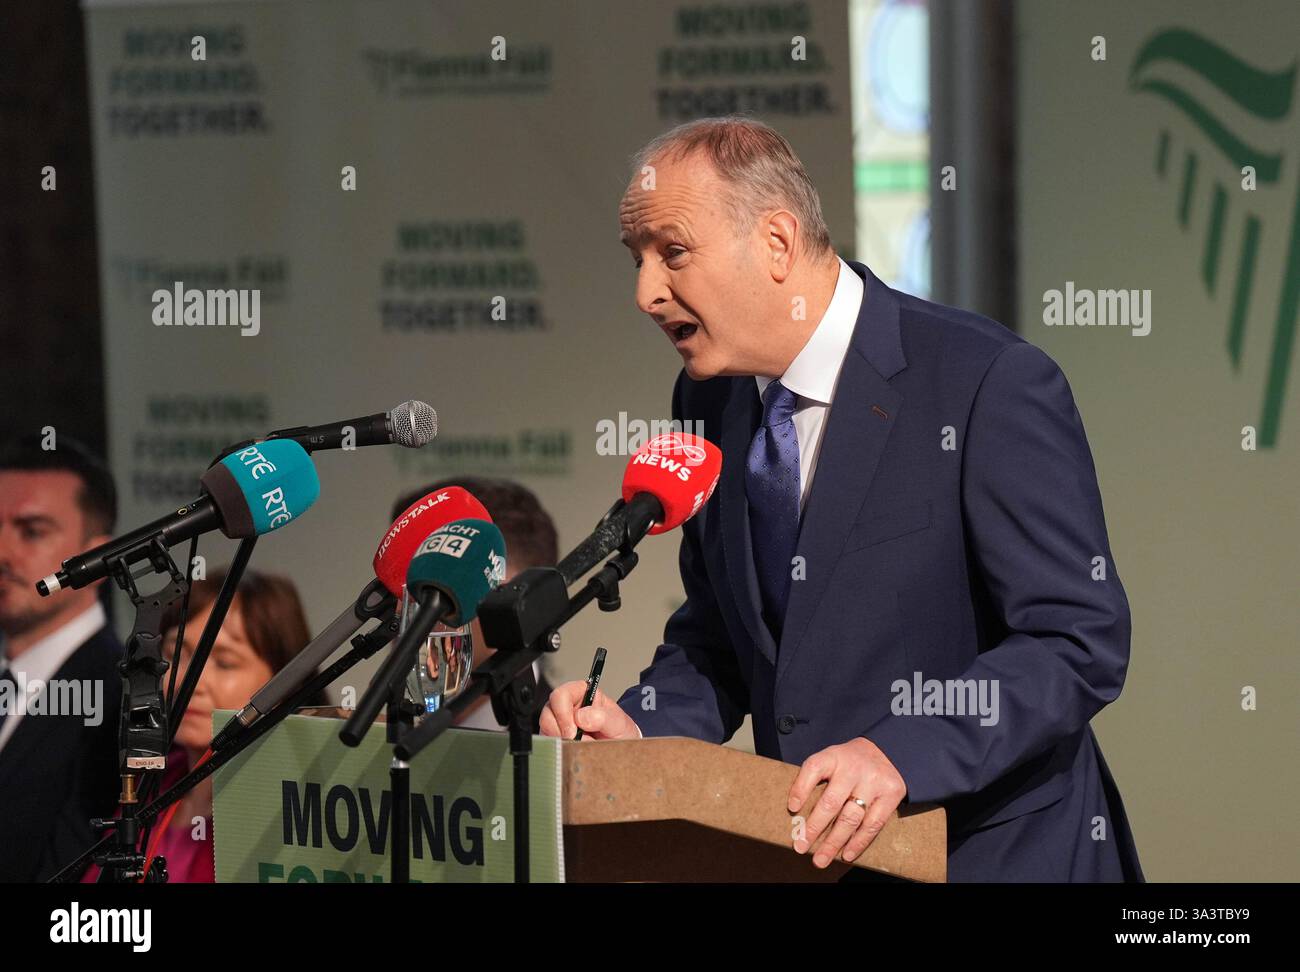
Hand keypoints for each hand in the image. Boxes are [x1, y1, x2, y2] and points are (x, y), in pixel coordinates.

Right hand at [539, 680, 640, 740]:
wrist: (621, 747)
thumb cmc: (620, 730)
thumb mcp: (618, 723)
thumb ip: (603, 717)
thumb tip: (581, 716)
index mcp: (581, 693)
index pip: (561, 695)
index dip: (563, 713)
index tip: (572, 732)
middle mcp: (567, 705)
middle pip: (548, 713)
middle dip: (561, 731)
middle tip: (577, 742)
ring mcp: (559, 721)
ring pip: (546, 729)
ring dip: (563, 741)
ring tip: (582, 745)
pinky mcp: (555, 736)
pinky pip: (549, 742)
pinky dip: (561, 749)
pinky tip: (575, 749)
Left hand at [786, 737, 906, 867]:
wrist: (887, 752)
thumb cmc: (849, 763)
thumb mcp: (831, 759)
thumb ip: (817, 779)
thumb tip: (798, 813)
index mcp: (834, 756)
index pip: (814, 768)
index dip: (800, 788)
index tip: (792, 809)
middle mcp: (853, 768)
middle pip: (831, 801)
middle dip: (814, 828)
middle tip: (800, 847)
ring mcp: (873, 782)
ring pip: (851, 818)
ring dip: (834, 842)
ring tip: (820, 859)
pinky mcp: (890, 795)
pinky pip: (873, 824)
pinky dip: (858, 842)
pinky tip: (846, 854)